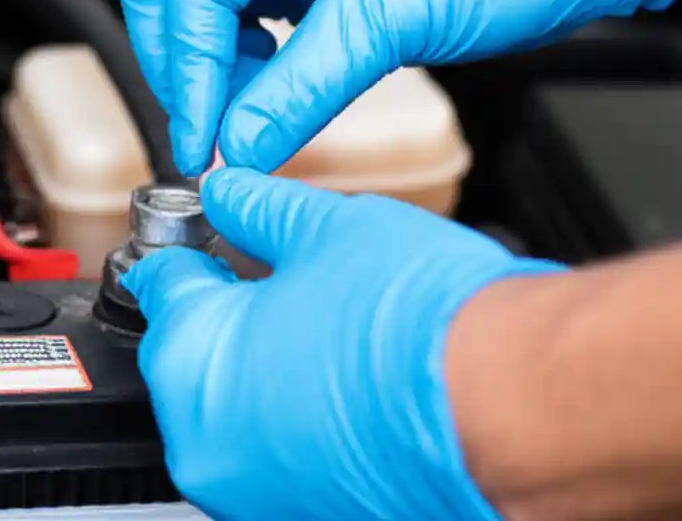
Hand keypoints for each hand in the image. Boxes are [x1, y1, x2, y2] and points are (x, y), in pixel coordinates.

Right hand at [117, 0, 677, 175]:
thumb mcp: (383, 22)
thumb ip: (298, 92)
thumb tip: (240, 146)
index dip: (187, 69)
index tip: (201, 137)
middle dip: (180, 62)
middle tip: (203, 131)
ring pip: (199, 7)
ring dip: (209, 69)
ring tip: (242, 119)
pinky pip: (242, 24)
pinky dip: (241, 67)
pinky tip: (267, 96)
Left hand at [121, 168, 563, 519]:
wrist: (519, 411)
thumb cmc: (427, 326)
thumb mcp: (330, 229)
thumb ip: (261, 209)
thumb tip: (232, 193)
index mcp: (191, 359)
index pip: (162, 287)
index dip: (190, 253)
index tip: (205, 245)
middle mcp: (207, 443)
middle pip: (196, 360)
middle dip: (231, 322)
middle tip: (292, 292)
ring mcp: (254, 494)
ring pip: (239, 417)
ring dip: (267, 379)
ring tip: (336, 343)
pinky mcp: (305, 517)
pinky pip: (283, 461)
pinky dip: (302, 429)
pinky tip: (353, 394)